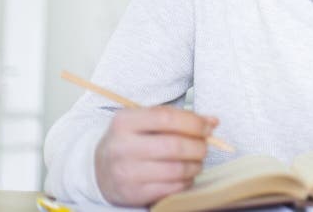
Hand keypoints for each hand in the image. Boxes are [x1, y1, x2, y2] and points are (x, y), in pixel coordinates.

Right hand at [95, 106, 217, 205]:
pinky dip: (186, 181)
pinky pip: (171, 188)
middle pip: (174, 146)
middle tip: (205, 146)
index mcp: (124, 122)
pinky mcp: (132, 194)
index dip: (194, 122)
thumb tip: (213, 122)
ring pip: (176, 169)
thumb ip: (178, 118)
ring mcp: (125, 173)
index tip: (208, 126)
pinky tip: (185, 175)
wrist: (99, 169)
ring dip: (195, 165)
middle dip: (199, 146)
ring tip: (197, 161)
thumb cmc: (131, 140)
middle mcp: (122, 147)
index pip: (167, 118)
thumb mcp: (146, 122)